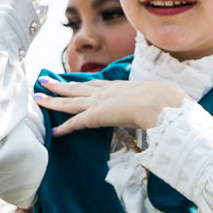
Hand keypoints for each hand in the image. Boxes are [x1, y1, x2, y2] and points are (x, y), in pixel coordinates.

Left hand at [36, 77, 189, 132]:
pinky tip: (54, 132)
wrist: (161, 101)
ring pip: (70, 101)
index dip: (84, 85)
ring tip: (37, 95)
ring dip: (52, 100)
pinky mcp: (96, 116)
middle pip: (78, 88)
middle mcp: (106, 92)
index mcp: (120, 87)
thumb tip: (174, 111)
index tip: (75, 81)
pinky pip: (76, 123)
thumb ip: (160, 106)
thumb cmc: (166, 100)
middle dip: (60, 85)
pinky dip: (65, 128)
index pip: (97, 85)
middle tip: (45, 80)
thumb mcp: (160, 100)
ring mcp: (99, 103)